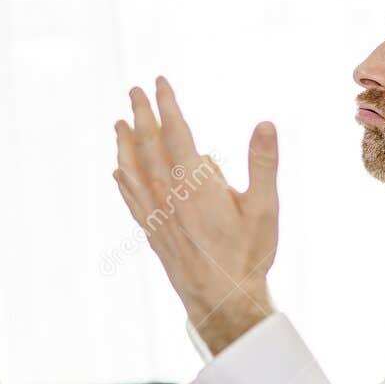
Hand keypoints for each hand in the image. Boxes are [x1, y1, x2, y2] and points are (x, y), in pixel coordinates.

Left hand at [113, 77, 278, 353]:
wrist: (223, 301)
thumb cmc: (248, 255)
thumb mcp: (265, 208)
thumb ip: (264, 164)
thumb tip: (265, 123)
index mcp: (195, 184)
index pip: (176, 133)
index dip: (167, 105)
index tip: (160, 82)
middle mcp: (169, 196)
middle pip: (149, 147)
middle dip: (141, 116)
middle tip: (134, 91)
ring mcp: (158, 215)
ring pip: (133, 172)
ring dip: (125, 145)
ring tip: (118, 125)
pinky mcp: (154, 234)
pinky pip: (132, 200)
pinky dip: (123, 182)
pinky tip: (118, 174)